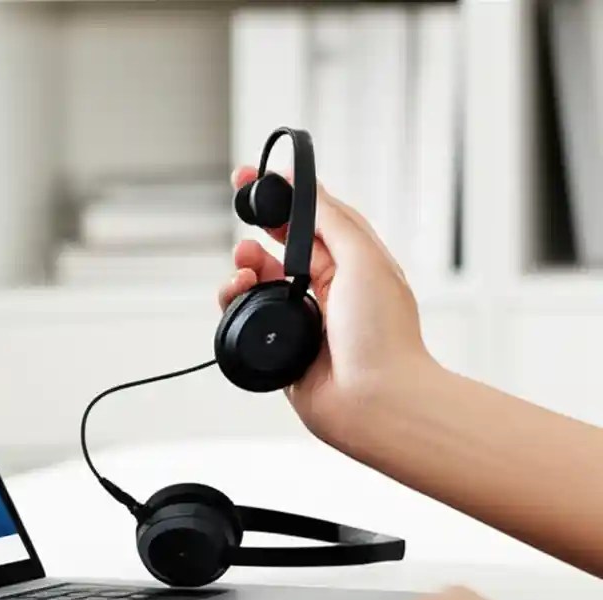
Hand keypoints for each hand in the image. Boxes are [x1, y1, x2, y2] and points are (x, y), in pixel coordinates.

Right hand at [219, 167, 432, 445]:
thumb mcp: (362, 258)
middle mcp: (328, 288)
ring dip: (244, 267)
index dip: (284, 196)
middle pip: (281, 246)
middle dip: (259, 228)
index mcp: (353, 263)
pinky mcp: (280, 346)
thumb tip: (303, 183)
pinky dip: (235, 303)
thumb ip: (330, 218)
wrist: (375, 402)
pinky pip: (247, 316)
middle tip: (241, 212)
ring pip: (259, 281)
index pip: (313, 219)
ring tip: (242, 270)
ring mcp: (302, 318)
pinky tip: (238, 298)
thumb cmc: (383, 336)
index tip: (255, 178)